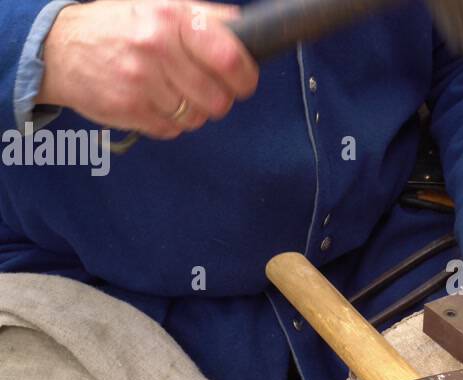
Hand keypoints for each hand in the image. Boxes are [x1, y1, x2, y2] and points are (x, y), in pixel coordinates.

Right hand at [37, 0, 257, 138]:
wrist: (59, 48)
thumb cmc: (120, 26)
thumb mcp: (161, 6)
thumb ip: (205, 18)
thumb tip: (247, 33)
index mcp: (171, 17)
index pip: (230, 58)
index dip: (245, 77)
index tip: (244, 82)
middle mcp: (156, 46)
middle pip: (217, 97)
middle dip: (219, 98)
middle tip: (206, 89)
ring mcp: (141, 80)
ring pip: (196, 117)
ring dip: (192, 110)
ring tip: (173, 92)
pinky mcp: (129, 108)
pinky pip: (172, 130)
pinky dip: (170, 121)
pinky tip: (155, 102)